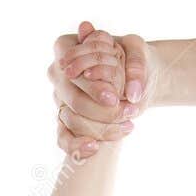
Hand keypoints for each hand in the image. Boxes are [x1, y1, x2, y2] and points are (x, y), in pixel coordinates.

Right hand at [49, 22, 156, 158]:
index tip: (113, 98)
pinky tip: (94, 148)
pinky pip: (63, 138)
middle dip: (98, 110)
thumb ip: (136, 65)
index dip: (91, 86)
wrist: (131, 78)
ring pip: (72, 119)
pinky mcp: (63, 119)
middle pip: (73, 98)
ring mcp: (59, 98)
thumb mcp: (138, 52)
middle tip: (125, 113)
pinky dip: (77, 146)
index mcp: (66, 47)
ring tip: (127, 127)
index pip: (72, 68)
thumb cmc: (131, 59)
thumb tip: (133, 93)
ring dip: (98, 128)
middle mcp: (57, 73)